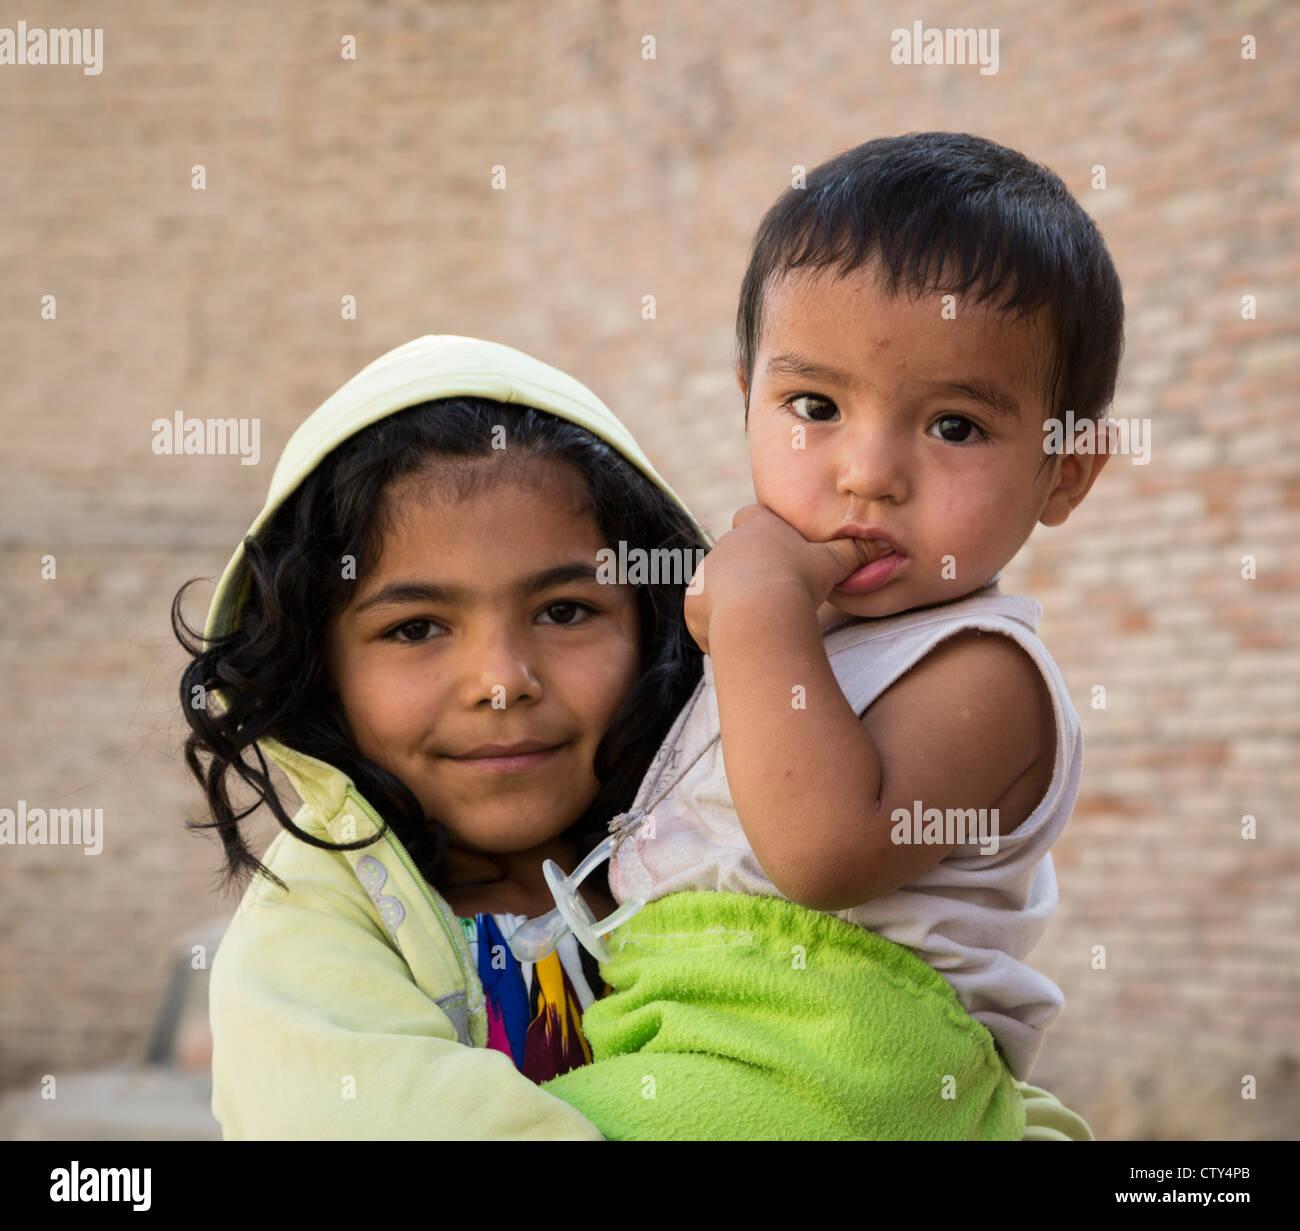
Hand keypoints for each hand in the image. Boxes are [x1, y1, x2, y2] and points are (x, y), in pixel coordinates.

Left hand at [684, 505, 872, 653]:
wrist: (760, 613)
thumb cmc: (799, 581)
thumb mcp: (835, 563)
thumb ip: (856, 552)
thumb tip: (884, 545)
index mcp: (757, 526)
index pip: (754, 516)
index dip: (764, 532)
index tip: (777, 552)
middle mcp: (725, 544)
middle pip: (736, 554)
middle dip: (750, 572)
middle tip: (773, 596)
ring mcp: (705, 573)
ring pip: (717, 584)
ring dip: (731, 599)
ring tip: (758, 622)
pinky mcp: (692, 603)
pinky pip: (703, 614)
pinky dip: (717, 626)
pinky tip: (739, 638)